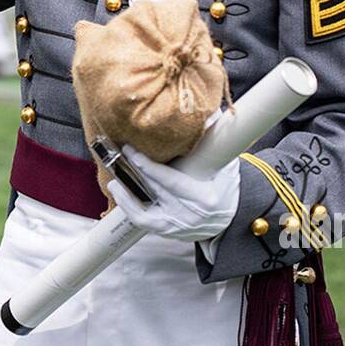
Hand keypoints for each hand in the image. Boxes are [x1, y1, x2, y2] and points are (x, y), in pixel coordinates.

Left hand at [107, 144, 240, 242]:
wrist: (229, 220)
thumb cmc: (226, 190)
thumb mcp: (226, 167)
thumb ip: (217, 142)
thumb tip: (210, 112)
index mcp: (203, 198)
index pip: (170, 181)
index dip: (148, 166)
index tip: (131, 150)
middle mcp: (189, 215)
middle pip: (155, 191)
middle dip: (135, 172)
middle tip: (120, 154)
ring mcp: (177, 227)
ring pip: (144, 213)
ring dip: (126, 197)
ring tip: (114, 181)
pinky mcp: (168, 233)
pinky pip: (143, 223)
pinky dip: (129, 209)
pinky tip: (120, 194)